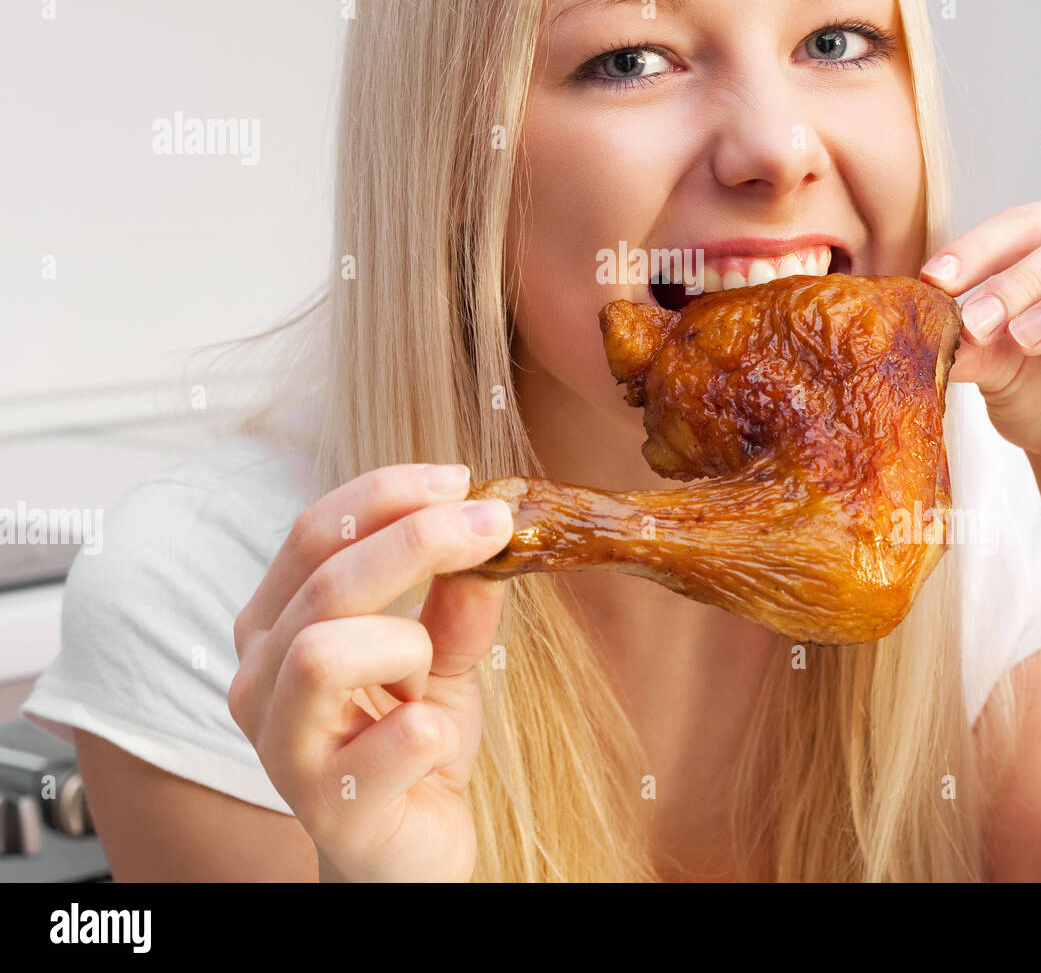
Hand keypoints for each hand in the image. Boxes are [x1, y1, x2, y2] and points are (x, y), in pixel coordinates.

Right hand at [228, 464, 512, 881]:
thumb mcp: (442, 653)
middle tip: (494, 521)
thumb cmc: (409, 738)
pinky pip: (393, 743)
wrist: (409, 848)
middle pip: (325, 582)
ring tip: (429, 676)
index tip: (459, 478)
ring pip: (325, 654)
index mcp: (275, 626)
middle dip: (418, 539)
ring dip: (405, 646)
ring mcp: (284, 749)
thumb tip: (488, 529)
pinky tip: (435, 739)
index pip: (312, 533)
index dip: (385, 494)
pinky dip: (430, 728)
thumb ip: (455, 597)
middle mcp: (260, 681)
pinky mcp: (330, 810)